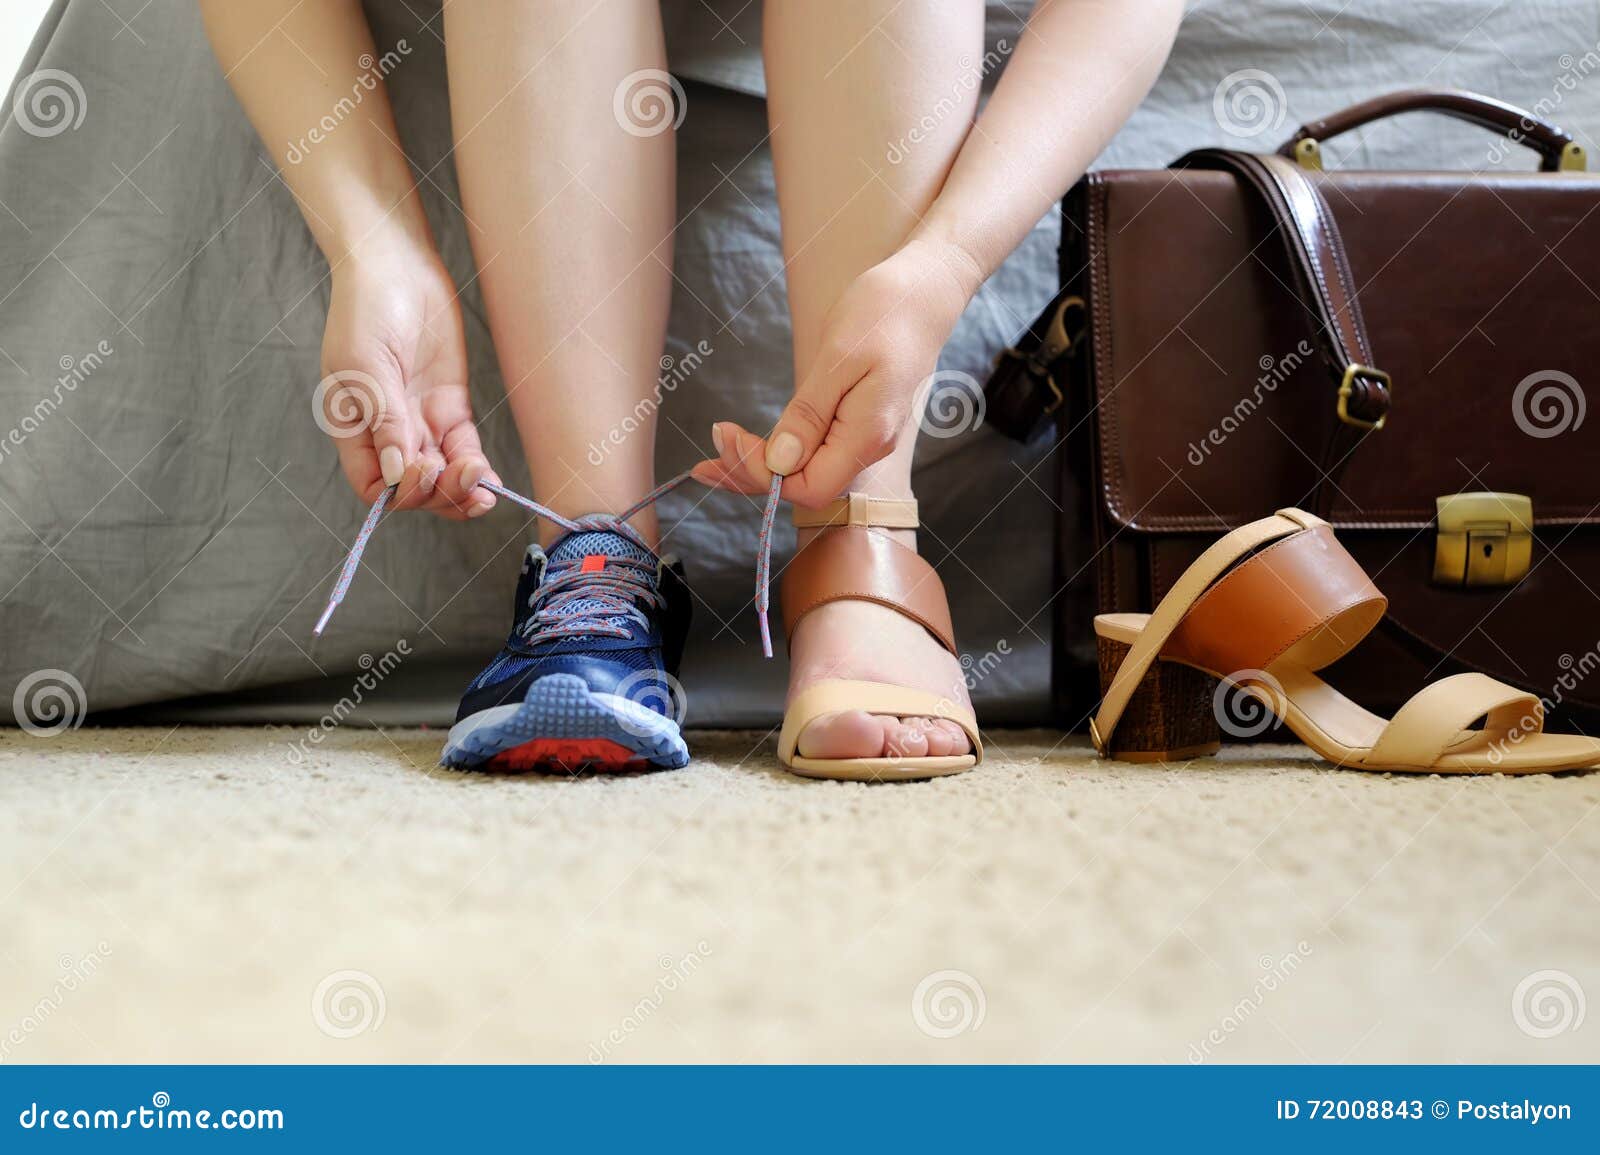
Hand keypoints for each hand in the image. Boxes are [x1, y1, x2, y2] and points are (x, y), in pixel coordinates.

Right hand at [319, 242, 497, 518]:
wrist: (396, 266)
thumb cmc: (365, 309)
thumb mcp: (366, 365)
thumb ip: (384, 419)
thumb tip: (397, 472)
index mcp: (354, 429)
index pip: (374, 485)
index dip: (399, 491)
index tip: (422, 467)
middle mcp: (387, 432)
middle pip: (413, 488)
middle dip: (438, 492)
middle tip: (461, 470)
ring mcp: (420, 421)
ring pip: (443, 476)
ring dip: (462, 489)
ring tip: (484, 486)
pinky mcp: (450, 407)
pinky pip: (464, 450)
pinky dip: (478, 470)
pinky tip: (492, 480)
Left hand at [692, 237, 979, 506]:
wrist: (926, 290)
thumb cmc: (885, 312)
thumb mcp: (838, 357)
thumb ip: (809, 415)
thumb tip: (780, 463)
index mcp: (867, 436)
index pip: (807, 488)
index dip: (762, 473)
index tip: (727, 436)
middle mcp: (869, 447)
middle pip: (804, 488)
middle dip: (751, 476)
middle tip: (704, 460)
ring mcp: (867, 437)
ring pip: (808, 472)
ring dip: (760, 467)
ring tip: (717, 455)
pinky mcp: (859, 422)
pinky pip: (816, 451)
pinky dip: (780, 452)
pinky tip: (753, 444)